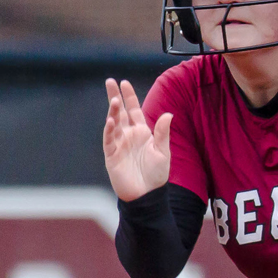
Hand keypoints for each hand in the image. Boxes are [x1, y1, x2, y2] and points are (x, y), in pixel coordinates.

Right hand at [101, 78, 171, 201]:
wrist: (147, 196)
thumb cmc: (156, 175)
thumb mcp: (163, 152)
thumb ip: (163, 133)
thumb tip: (168, 114)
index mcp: (142, 133)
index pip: (134, 110)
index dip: (129, 97)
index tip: (124, 83)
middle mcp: (129, 136)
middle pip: (120, 112)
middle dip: (115, 97)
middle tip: (110, 81)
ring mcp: (119, 144)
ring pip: (113, 123)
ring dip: (112, 112)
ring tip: (113, 99)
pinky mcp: (112, 155)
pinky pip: (109, 140)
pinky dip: (109, 130)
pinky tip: (110, 120)